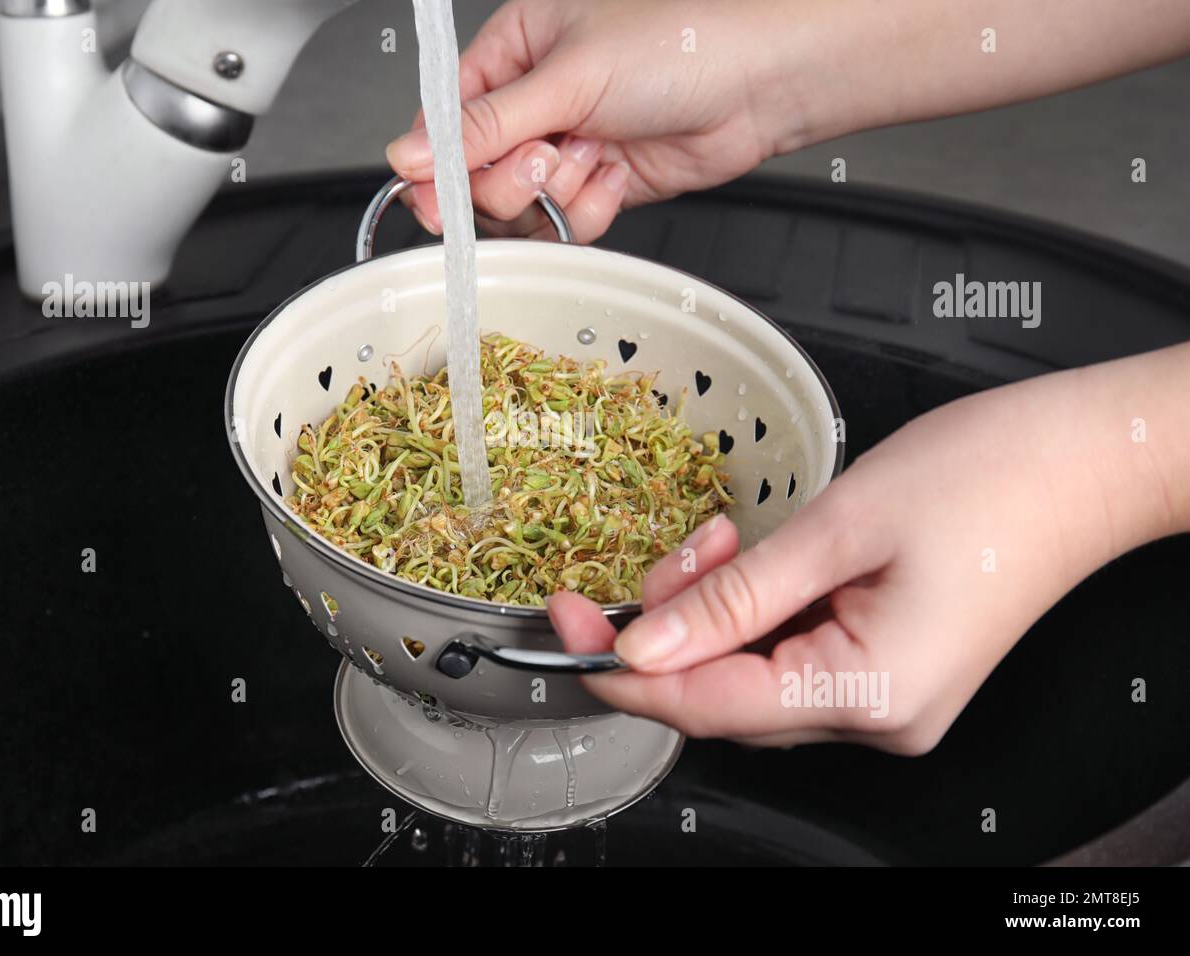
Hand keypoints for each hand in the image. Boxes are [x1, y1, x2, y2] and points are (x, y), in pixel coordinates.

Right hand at [387, 0, 1189, 244]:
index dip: (437, 161)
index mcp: (518, 47)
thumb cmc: (684, 41)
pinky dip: (585, 211)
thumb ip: (484, 125)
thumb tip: (408, 155)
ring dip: (549, 195)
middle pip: (479, 167)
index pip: (448, 115)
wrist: (768, 81)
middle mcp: (543, 96)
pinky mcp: (608, 180)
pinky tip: (609, 184)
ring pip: (522, 200)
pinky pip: (570, 216)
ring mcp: (576, 141)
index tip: (433, 195)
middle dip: (503, 177)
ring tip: (585, 164)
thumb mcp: (569, 76)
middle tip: (539, 162)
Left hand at [547, 345, 1189, 752]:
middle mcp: (879, 715)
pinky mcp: (889, 667)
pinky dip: (755, 609)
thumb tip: (639, 647)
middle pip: (723, 696)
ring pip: (752, 673)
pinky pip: (791, 653)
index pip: (706, 707)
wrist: (1088, 460)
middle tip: (666, 552)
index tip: (562, 625)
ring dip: (713, 610)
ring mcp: (887, 697)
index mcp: (870, 691)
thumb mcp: (837, 527)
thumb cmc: (991, 476)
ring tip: (723, 538)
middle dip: (671, 625)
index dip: (622, 671)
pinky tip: (752, 557)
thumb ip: (729, 598)